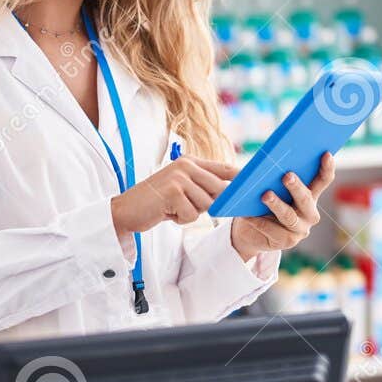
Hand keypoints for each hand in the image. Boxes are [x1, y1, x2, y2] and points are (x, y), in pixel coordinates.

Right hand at [110, 157, 238, 234]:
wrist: (126, 210)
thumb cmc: (157, 202)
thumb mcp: (180, 188)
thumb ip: (202, 187)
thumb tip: (230, 194)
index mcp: (190, 162)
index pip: (223, 168)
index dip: (240, 177)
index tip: (255, 182)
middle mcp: (186, 166)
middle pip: (219, 190)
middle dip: (209, 204)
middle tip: (185, 206)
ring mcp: (179, 178)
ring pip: (206, 205)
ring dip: (191, 213)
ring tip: (173, 208)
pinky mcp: (173, 192)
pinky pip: (192, 215)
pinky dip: (180, 220)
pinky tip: (166, 213)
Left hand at [230, 153, 335, 260]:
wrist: (248, 230)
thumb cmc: (259, 202)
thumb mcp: (264, 184)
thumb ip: (265, 174)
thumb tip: (259, 165)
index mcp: (309, 194)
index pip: (323, 180)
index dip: (327, 167)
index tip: (326, 153)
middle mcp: (309, 212)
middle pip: (306, 199)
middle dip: (296, 187)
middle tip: (286, 175)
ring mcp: (300, 229)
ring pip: (289, 216)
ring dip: (277, 205)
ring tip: (265, 195)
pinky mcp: (286, 242)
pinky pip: (272, 230)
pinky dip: (259, 221)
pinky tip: (247, 214)